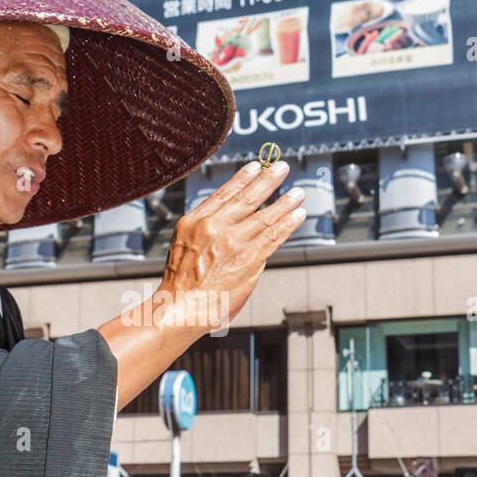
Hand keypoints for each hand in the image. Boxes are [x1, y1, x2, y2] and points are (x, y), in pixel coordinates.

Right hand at [98, 159, 303, 408]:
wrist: (178, 309)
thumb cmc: (180, 287)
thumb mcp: (183, 249)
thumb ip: (206, 236)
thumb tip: (232, 231)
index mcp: (194, 222)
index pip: (223, 193)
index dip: (242, 179)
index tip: (255, 168)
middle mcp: (213, 226)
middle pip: (247, 198)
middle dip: (268, 180)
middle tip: (282, 168)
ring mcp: (232, 242)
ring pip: (265, 216)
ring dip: (285, 202)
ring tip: (298, 193)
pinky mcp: (249, 259)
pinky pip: (274, 236)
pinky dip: (288, 224)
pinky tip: (297, 215)